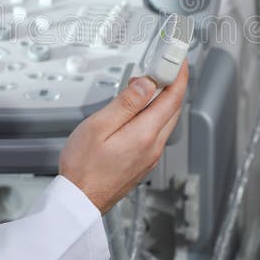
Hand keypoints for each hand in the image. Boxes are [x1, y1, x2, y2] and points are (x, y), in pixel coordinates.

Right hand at [59, 62, 188, 213]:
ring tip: (146, 86)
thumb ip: (126, 103)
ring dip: (162, 100)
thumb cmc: (83, 167)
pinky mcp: (144, 162)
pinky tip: (138, 111)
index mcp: (145, 134)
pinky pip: (156, 132)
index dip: (179, 75)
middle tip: (162, 67)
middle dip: (172, 85)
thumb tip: (146, 84)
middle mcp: (153, 146)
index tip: (179, 60)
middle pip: (173, 108)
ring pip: (166, 121)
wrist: (79, 200)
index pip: (173, 97)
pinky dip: (154, 116)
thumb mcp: (99, 126)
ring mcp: (150, 156)